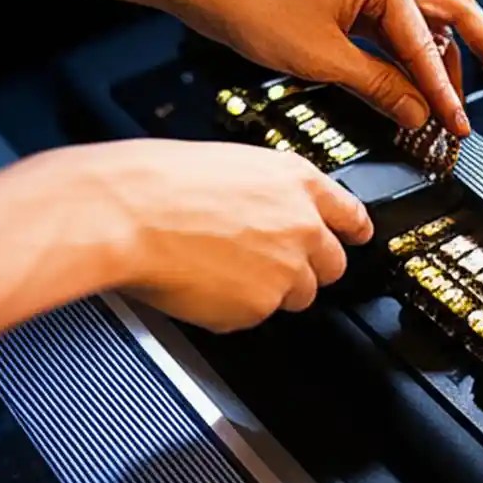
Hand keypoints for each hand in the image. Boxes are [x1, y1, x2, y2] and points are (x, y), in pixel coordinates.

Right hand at [51, 139, 372, 331]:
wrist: (126, 214)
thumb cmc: (158, 183)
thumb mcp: (230, 166)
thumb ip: (266, 194)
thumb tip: (271, 213)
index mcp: (297, 181)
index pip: (350, 213)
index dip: (353, 229)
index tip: (357, 237)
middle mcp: (302, 225)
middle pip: (333, 265)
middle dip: (308, 268)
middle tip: (269, 264)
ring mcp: (285, 270)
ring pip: (296, 295)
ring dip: (269, 290)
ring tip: (221, 271)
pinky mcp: (259, 307)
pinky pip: (253, 316)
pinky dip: (232, 310)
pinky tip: (201, 285)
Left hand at [161, 0, 482, 136]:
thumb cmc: (250, 1)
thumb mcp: (322, 59)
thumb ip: (378, 87)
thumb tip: (416, 112)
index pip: (429, 43)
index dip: (447, 93)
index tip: (459, 127)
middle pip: (452, 12)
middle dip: (481, 51)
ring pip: (423, 16)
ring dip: (438, 56)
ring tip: (447, 99)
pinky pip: (392, 17)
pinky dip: (404, 48)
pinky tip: (409, 79)